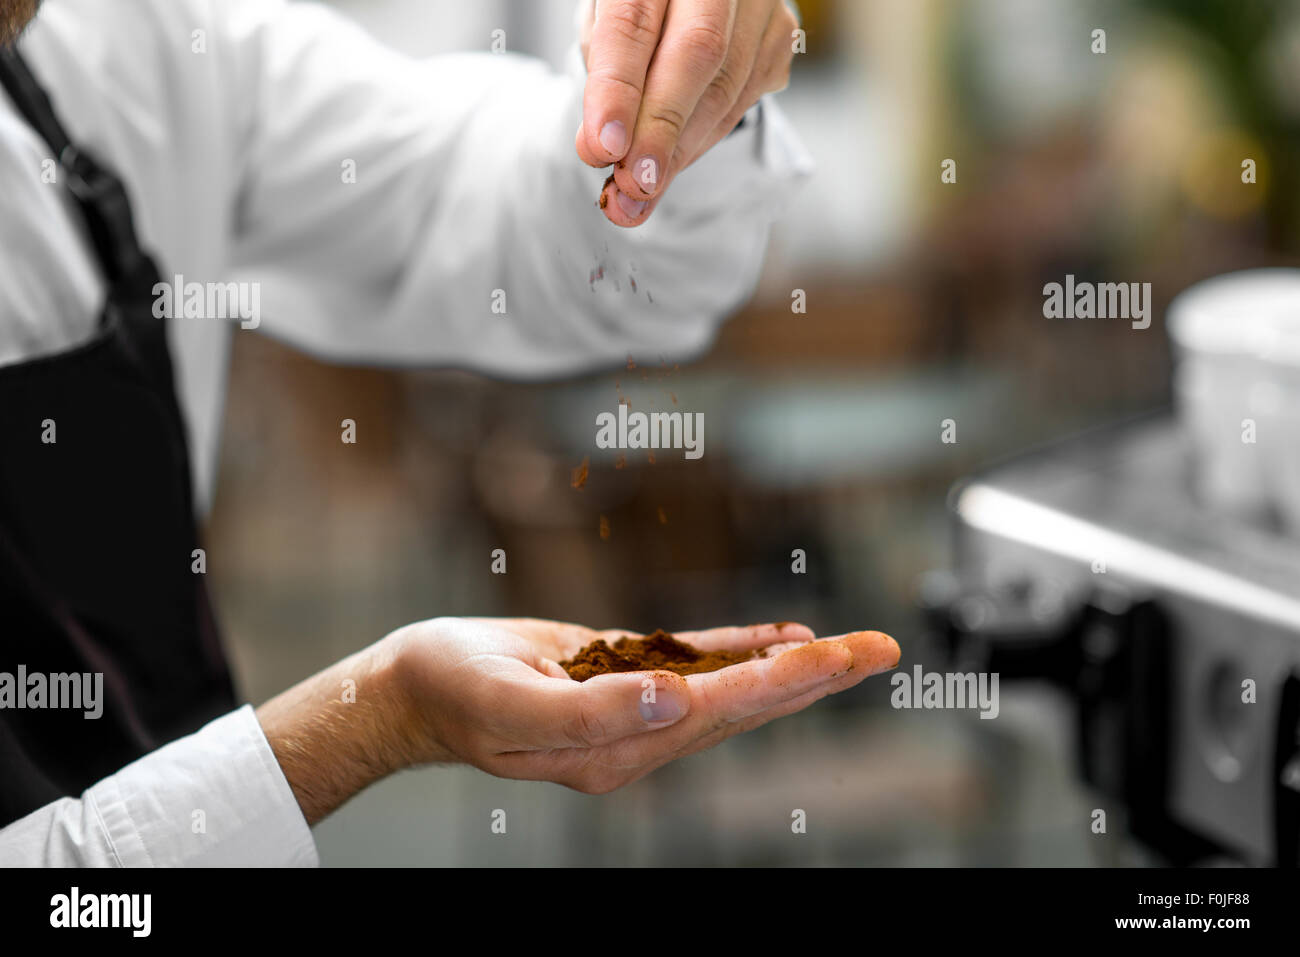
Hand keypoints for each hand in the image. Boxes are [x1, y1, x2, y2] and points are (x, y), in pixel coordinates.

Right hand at [388, 616, 897, 793]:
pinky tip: (779, 639)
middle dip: (815, 676)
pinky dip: (739, 650)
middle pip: (745, 704)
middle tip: (881, 649)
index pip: (720, 712)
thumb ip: (590, 710)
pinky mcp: (620, 677)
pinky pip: (693, 663)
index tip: (839, 656)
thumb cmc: (448, 692)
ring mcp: (632, 708)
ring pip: (729, 685)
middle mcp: (637, 734)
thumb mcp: (507, 704)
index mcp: (615, 749)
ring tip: (850, 647)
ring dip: (790, 665)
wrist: (411, 687)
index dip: (784, 682)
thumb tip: (674, 697)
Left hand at [575, 0, 798, 226]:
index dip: (618, 91)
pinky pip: (745, 100)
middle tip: (633, 186)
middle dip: (661, 132)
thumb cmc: (637, 10)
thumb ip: (603, 83)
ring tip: (639, 192)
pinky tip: (674, 159)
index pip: (633, 25)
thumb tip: (604, 153)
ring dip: (681, 150)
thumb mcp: (602, 30)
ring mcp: (758, 0)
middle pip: (696, 53)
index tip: (603, 149)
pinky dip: (704, 140)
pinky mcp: (781, 32)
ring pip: (727, 86)